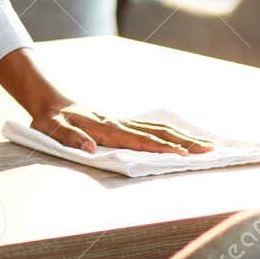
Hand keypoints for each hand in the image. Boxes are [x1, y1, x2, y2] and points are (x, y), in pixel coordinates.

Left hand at [0, 47, 214, 154]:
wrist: (48, 102)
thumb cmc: (49, 120)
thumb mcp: (50, 129)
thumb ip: (69, 138)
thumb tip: (89, 148)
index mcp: (105, 129)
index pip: (139, 140)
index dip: (160, 148)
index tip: (182, 156)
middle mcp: (118, 124)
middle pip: (158, 133)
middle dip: (185, 142)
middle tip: (211, 150)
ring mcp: (122, 123)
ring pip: (158, 129)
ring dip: (183, 137)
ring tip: (207, 145)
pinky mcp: (122, 124)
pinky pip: (151, 129)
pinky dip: (170, 133)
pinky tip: (182, 138)